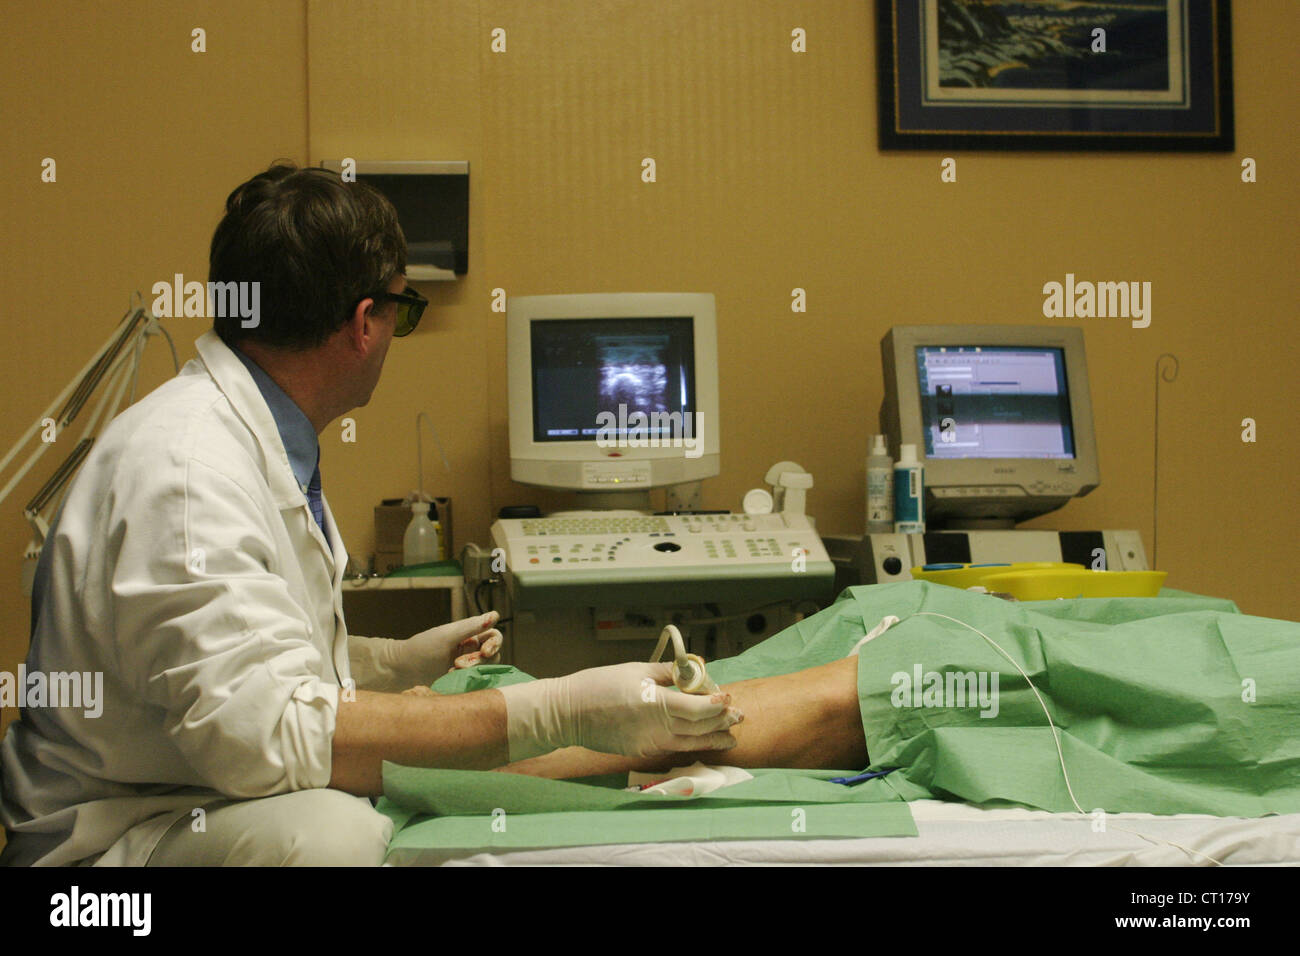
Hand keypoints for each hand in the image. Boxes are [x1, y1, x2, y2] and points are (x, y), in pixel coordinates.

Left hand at [381, 611, 503, 685]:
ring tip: (452, 671)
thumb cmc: (422, 648)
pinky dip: (468, 679)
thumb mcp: (447, 636)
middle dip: (480, 660)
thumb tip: (495, 615)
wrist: (402, 670)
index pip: (493, 636)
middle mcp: (471, 649)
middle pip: (493, 654)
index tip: (485, 651)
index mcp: (469, 634)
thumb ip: (471, 627)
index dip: (495, 644)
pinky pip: (475, 680)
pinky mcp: (462, 680)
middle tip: (459, 664)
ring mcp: (467, 665)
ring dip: (473, 670)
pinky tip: (451, 678)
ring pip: (485, 668)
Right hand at [497, 661, 742, 761]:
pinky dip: (690, 744)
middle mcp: (656, 728)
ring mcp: (649, 743)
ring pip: (690, 744)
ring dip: (712, 740)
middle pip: (699, 728)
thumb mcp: (635, 670)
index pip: (697, 708)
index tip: (728, 697)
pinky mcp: (641, 752)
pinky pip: (672, 747)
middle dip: (721, 723)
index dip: (717, 705)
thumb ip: (667, 673)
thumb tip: (691, 671)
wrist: (567, 713)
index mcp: (656, 703)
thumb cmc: (598, 684)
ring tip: (729, 737)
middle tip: (738, 716)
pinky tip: (700, 740)